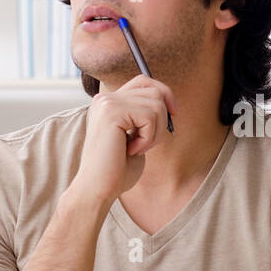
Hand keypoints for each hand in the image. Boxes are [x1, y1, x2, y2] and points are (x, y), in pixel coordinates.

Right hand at [70, 74, 177, 206]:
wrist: (97, 189)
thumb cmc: (117, 170)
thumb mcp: (136, 137)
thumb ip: (146, 116)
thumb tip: (169, 103)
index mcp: (109, 102)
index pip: (144, 81)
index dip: (164, 93)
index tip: (173, 113)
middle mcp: (105, 98)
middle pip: (154, 89)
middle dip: (162, 118)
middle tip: (147, 143)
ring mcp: (107, 103)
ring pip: (156, 104)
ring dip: (155, 132)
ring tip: (137, 148)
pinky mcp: (111, 112)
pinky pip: (149, 116)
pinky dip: (148, 138)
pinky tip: (132, 150)